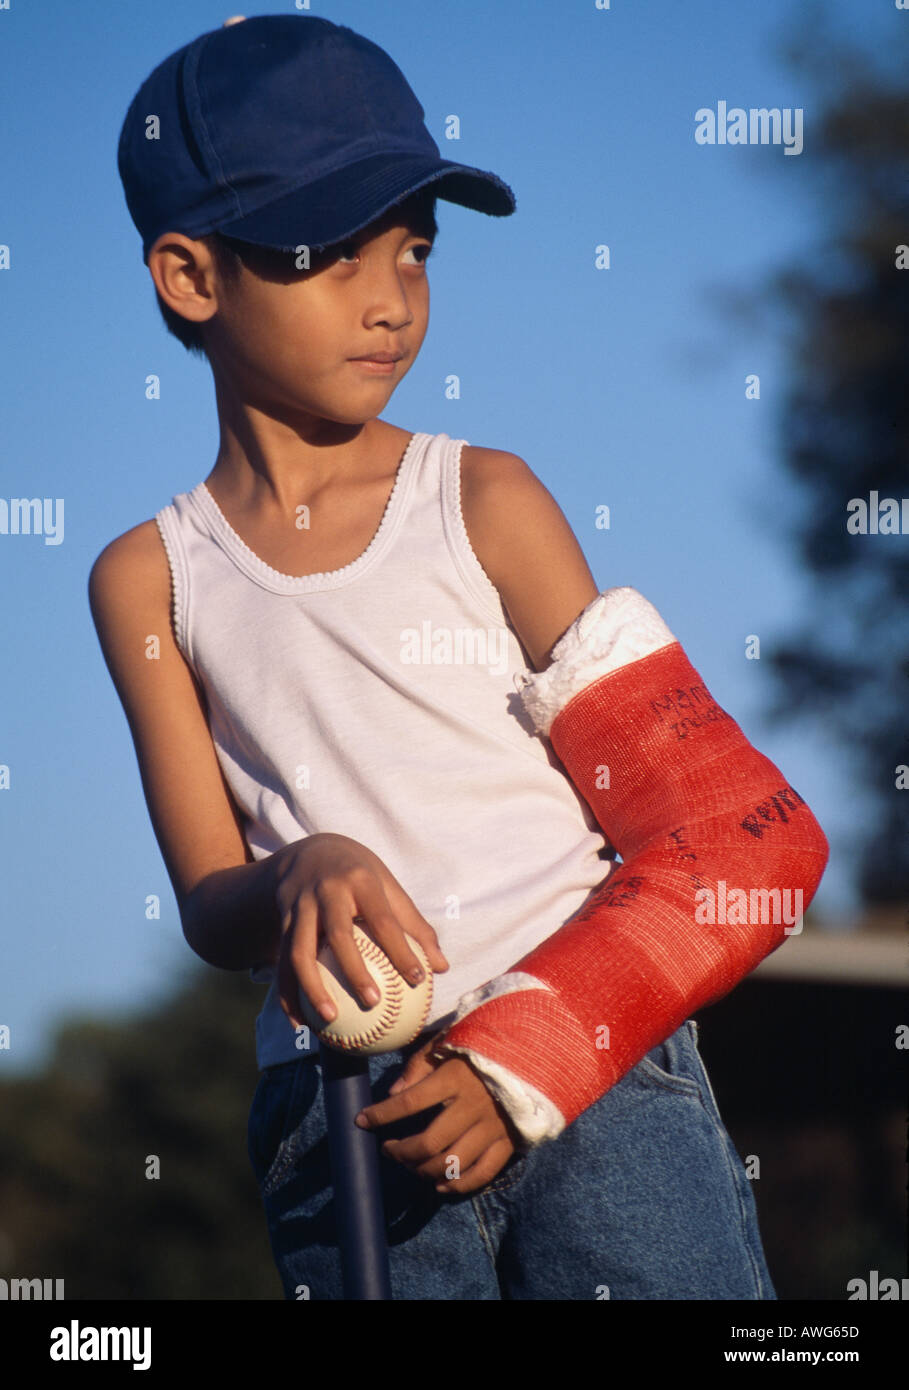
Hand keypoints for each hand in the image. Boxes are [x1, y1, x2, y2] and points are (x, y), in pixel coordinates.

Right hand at [272, 834, 449, 1029]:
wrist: (309, 853)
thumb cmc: (361, 878)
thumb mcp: (389, 888)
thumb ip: (414, 925)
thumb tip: (442, 968)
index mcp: (360, 880)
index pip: (383, 920)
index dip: (400, 949)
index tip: (417, 980)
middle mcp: (326, 891)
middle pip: (338, 934)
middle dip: (354, 969)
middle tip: (373, 1002)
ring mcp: (299, 906)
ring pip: (299, 951)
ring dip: (311, 988)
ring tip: (329, 1019)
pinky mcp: (281, 922)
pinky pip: (281, 963)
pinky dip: (287, 994)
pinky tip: (300, 1023)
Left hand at [354, 1038, 521, 1194]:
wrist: (534, 1054)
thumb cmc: (482, 1048)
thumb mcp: (448, 1043)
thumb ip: (418, 1066)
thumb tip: (392, 1094)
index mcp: (454, 1077)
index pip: (408, 1103)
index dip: (381, 1115)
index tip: (362, 1120)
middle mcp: (472, 1106)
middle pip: (427, 1144)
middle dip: (400, 1152)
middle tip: (389, 1149)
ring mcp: (492, 1127)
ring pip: (451, 1164)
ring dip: (423, 1171)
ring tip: (410, 1164)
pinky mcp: (508, 1143)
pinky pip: (480, 1174)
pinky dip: (457, 1186)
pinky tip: (439, 1185)